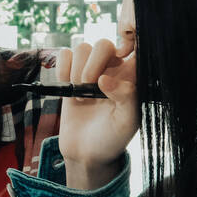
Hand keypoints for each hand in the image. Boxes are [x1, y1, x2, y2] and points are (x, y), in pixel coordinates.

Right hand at [54, 35, 137, 189]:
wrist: (86, 152)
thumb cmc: (112, 138)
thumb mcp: (127, 122)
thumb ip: (126, 98)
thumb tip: (105, 79)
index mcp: (131, 77)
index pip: (134, 46)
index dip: (127, 43)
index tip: (118, 61)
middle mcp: (112, 69)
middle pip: (103, 44)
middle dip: (93, 64)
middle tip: (89, 86)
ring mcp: (90, 70)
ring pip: (82, 47)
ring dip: (76, 70)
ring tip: (79, 94)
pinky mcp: (71, 75)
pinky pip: (64, 54)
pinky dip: (62, 67)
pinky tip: (66, 84)